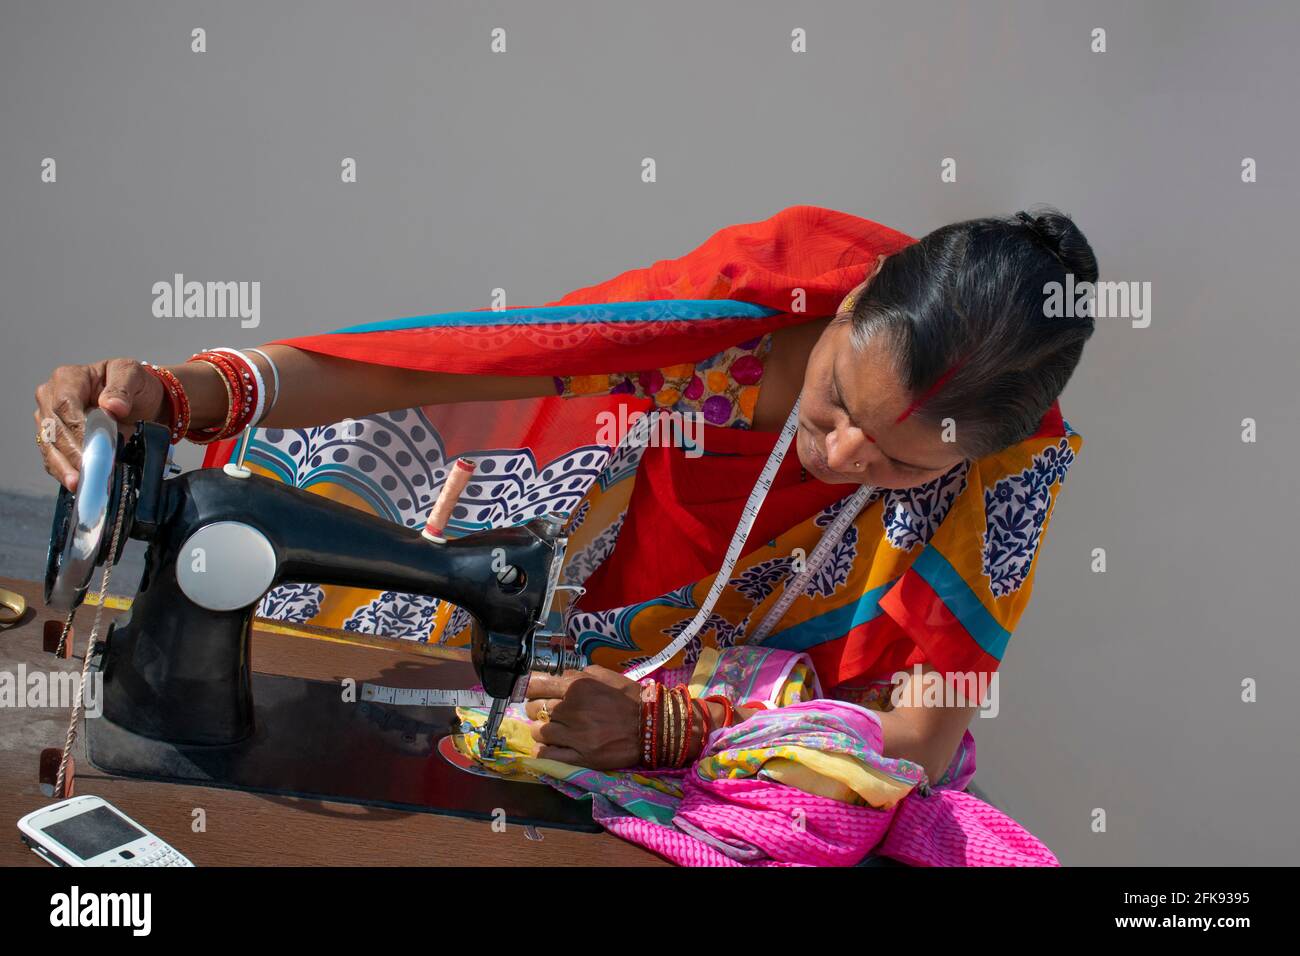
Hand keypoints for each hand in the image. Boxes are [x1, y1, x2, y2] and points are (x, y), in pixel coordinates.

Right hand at [33, 358, 165, 491]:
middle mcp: (51, 398)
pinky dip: (66, 473)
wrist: (139, 400)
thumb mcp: (133, 376)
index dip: (77, 427)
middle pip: (55, 429)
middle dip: (73, 452)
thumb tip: (112, 406)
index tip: (94, 445)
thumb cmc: (133, 385)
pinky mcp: (53, 441)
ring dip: (66, 467)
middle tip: (91, 469)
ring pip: (50, 447)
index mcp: (68, 378)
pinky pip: (54, 460)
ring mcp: (49, 421)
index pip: (65, 404)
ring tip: (80, 483)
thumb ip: (122, 388)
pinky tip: (78, 485)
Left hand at [524, 665, 642, 769]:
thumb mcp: (606, 676)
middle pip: (534, 708)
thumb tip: (561, 676)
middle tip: (544, 713)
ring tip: (551, 731)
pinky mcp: (580, 756)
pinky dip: (544, 750)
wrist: (652, 726)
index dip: (530, 689)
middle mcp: (571, 709)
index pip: (536, 685)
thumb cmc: (630, 698)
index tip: (531, 692)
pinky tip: (550, 747)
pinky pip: (548, 754)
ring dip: (541, 730)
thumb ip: (580, 674)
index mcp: (576, 687)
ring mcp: (574, 735)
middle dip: (535, 709)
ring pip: (538, 732)